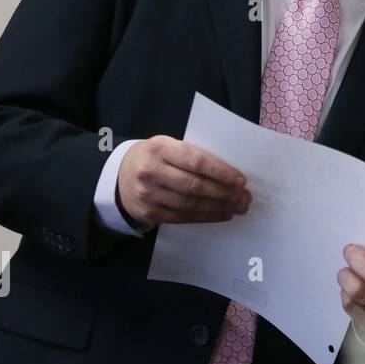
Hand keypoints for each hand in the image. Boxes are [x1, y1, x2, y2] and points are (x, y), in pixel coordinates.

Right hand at [117, 135, 249, 226]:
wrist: (119, 176)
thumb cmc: (155, 158)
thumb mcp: (167, 146)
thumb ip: (192, 155)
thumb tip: (230, 171)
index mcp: (159, 148)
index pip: (196, 161)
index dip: (220, 172)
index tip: (241, 180)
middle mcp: (151, 171)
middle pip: (195, 186)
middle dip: (224, 193)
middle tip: (245, 196)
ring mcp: (148, 194)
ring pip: (191, 204)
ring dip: (219, 207)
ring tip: (239, 207)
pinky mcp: (149, 213)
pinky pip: (183, 217)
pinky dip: (206, 217)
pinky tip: (223, 214)